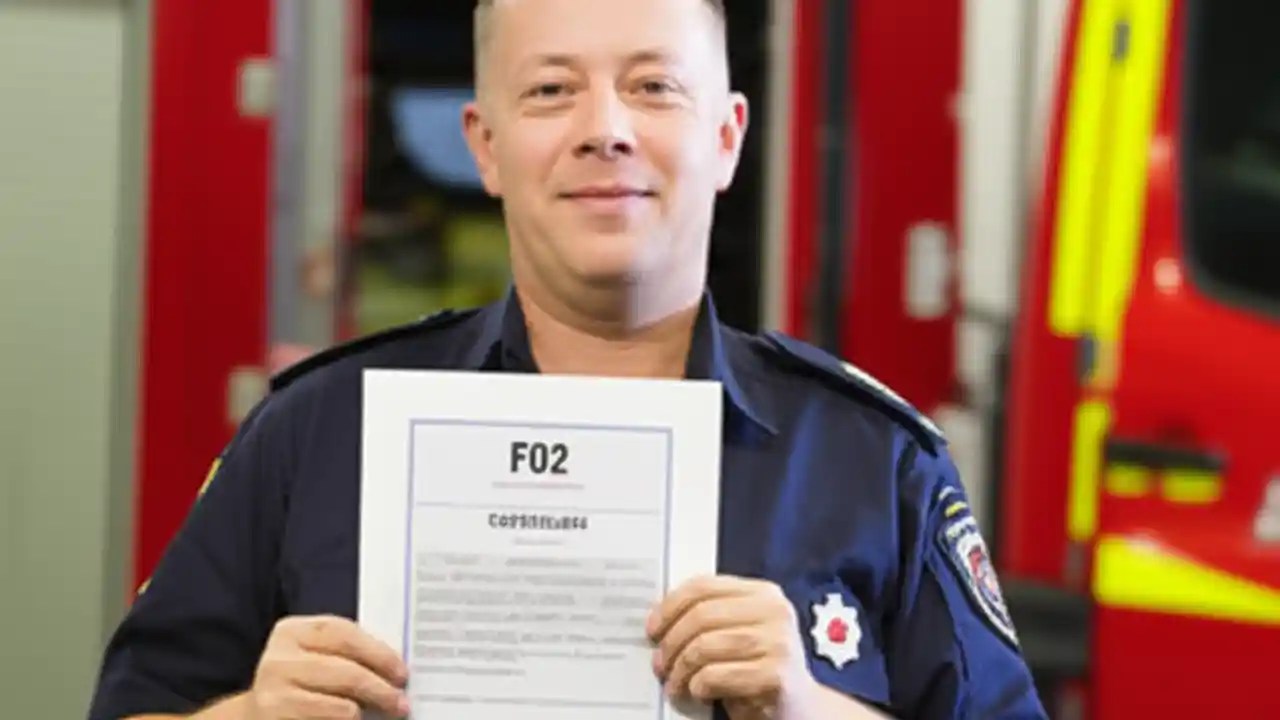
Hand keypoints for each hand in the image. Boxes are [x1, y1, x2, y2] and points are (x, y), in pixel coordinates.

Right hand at [247, 615, 409, 719]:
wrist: (258, 712)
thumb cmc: (301, 678)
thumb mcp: (316, 654)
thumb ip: (347, 652)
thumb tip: (395, 669)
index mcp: (293, 631)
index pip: (344, 635)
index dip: (379, 654)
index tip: (403, 672)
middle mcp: (279, 659)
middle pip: (347, 673)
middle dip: (382, 690)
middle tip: (401, 703)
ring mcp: (274, 693)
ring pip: (341, 706)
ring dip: (368, 713)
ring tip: (386, 713)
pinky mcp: (275, 719)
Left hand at [647, 576, 821, 719]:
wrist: (801, 709)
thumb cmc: (760, 667)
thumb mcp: (741, 632)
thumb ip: (712, 616)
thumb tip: (660, 617)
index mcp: (764, 593)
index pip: (704, 586)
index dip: (670, 606)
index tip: (653, 629)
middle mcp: (775, 612)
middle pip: (701, 616)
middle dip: (671, 643)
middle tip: (660, 664)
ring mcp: (778, 643)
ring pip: (703, 647)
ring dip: (680, 670)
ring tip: (676, 684)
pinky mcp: (775, 677)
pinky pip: (714, 676)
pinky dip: (697, 687)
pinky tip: (699, 693)